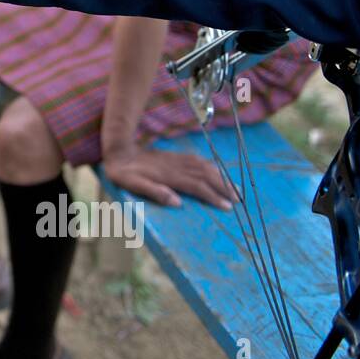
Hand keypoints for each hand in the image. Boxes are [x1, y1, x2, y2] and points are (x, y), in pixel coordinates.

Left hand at [102, 146, 238, 209]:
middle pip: (206, 176)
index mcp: (168, 176)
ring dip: (222, 177)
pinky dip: (213, 167)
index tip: (227, 207)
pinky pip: (199, 161)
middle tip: (240, 200)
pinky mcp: (176, 156)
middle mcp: (177, 166)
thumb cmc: (125, 173)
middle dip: (224, 187)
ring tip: (236, 189)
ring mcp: (178, 160)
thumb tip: (177, 203)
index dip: (213, 196)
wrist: (120, 151)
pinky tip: (219, 173)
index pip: (197, 187)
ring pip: (205, 167)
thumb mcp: (133, 185)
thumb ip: (155, 193)